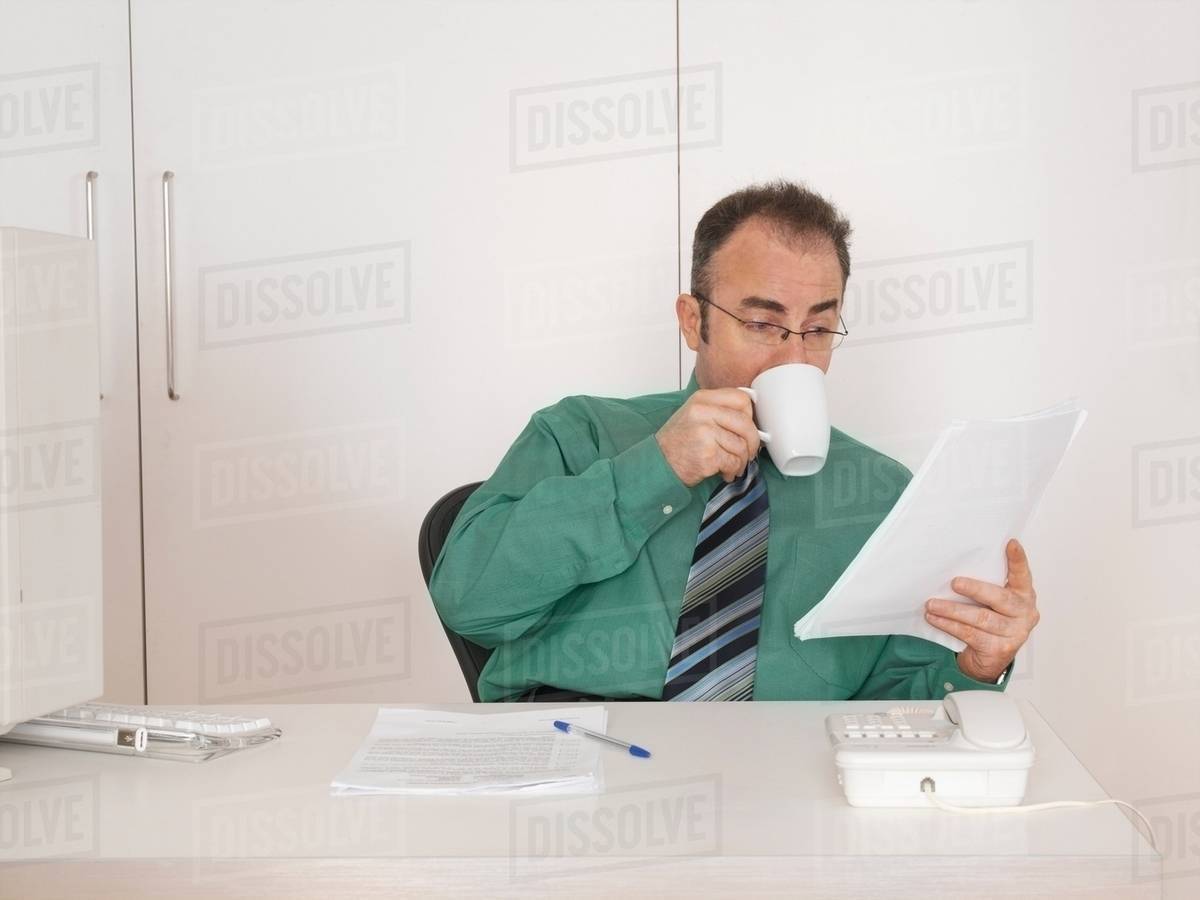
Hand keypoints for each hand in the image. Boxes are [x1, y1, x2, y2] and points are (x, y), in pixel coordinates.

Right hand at [655, 389, 761, 486]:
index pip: (741, 399)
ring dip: (741, 460)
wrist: (659, 463)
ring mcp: (705, 433)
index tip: (747, 427)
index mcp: (702, 399)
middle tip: (749, 451)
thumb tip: (752, 417)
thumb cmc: (679, 441)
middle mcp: (703, 412)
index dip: (750, 415)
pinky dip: (732, 470)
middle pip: (745, 423)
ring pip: (741, 446)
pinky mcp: (707, 454)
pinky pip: (733, 462)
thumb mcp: (695, 414)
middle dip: (752, 442)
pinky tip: (724, 472)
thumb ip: (720, 410)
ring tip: (732, 465)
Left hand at [924, 539, 1039, 682]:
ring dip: (952, 610)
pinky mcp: (999, 650)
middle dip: (975, 589)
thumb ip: (988, 583)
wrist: (990, 656)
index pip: (1022, 575)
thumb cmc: (989, 619)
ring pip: (981, 618)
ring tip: (932, 604)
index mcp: (1024, 595)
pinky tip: (934, 618)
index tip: (1011, 544)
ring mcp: (1014, 633)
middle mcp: (1025, 613)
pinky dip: (949, 625)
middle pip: (1000, 599)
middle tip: (954, 582)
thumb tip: (956, 561)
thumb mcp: (993, 600)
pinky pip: (970, 634)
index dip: (1018, 560)